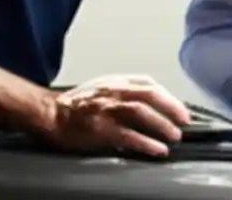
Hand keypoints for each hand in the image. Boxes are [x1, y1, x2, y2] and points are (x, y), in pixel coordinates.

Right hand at [37, 74, 190, 157]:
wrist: (47, 113)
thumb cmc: (75, 104)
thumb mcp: (102, 87)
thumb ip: (125, 90)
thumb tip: (151, 103)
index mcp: (116, 81)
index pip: (149, 83)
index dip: (168, 96)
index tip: (180, 108)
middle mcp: (113, 91)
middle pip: (151, 94)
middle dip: (172, 107)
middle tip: (184, 121)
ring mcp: (106, 109)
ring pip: (142, 113)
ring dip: (162, 125)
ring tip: (174, 136)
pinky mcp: (100, 129)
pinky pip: (129, 135)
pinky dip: (146, 143)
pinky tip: (157, 149)